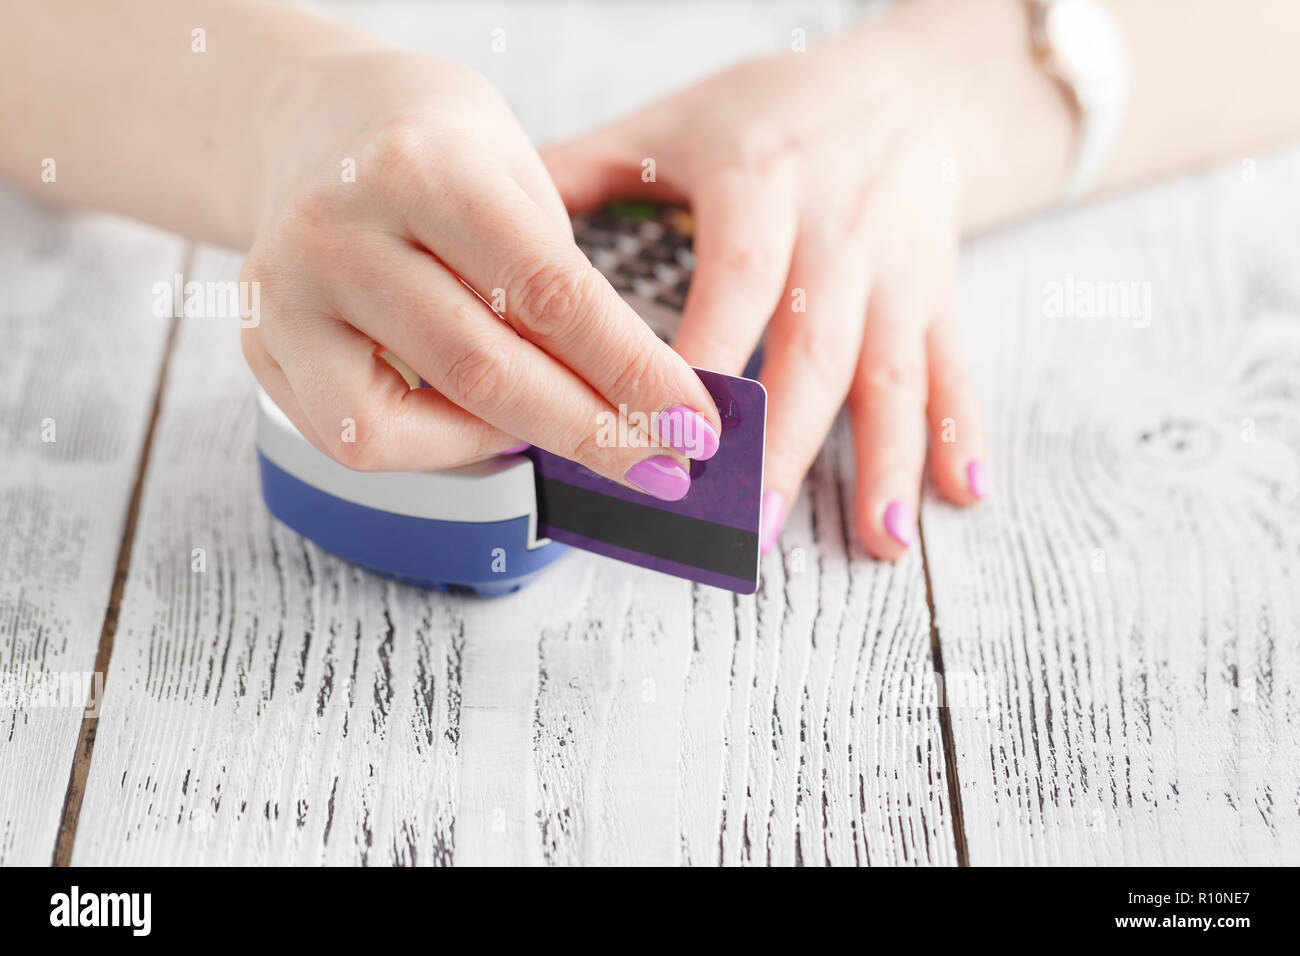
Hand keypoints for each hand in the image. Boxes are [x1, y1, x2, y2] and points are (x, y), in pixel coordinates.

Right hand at [240, 51, 721, 499]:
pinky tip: (475, 420)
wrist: (321, 130)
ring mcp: (286, 294)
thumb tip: (636, 406)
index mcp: (423, 167)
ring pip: (406, 427)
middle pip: (483, 372)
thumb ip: (561, 290)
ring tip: (560, 427)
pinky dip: (434, 446)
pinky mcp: (260, 345)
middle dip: (589, 433)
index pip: (550, 294)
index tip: (693, 425)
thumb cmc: (439, 157)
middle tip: (659, 468)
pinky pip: (359, 440)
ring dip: (505, 446)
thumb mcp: (519, 185)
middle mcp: (338, 229)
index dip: (633, 374)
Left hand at [543, 5, 1059, 556]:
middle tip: (751, 525)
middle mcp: (840, 231)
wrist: (909, 86)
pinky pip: (954, 367)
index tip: (672, 432)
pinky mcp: (938, 295)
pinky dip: (962, 433)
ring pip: (891, 371)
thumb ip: (582, 174)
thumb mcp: (675, 122)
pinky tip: (961, 495)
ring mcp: (898, 271)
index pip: (737, 278)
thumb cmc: (777, 111)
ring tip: (873, 539)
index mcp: (762, 182)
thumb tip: (490, 235)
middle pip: (817, 346)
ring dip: (883, 457)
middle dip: (787, 442)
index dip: (709, 357)